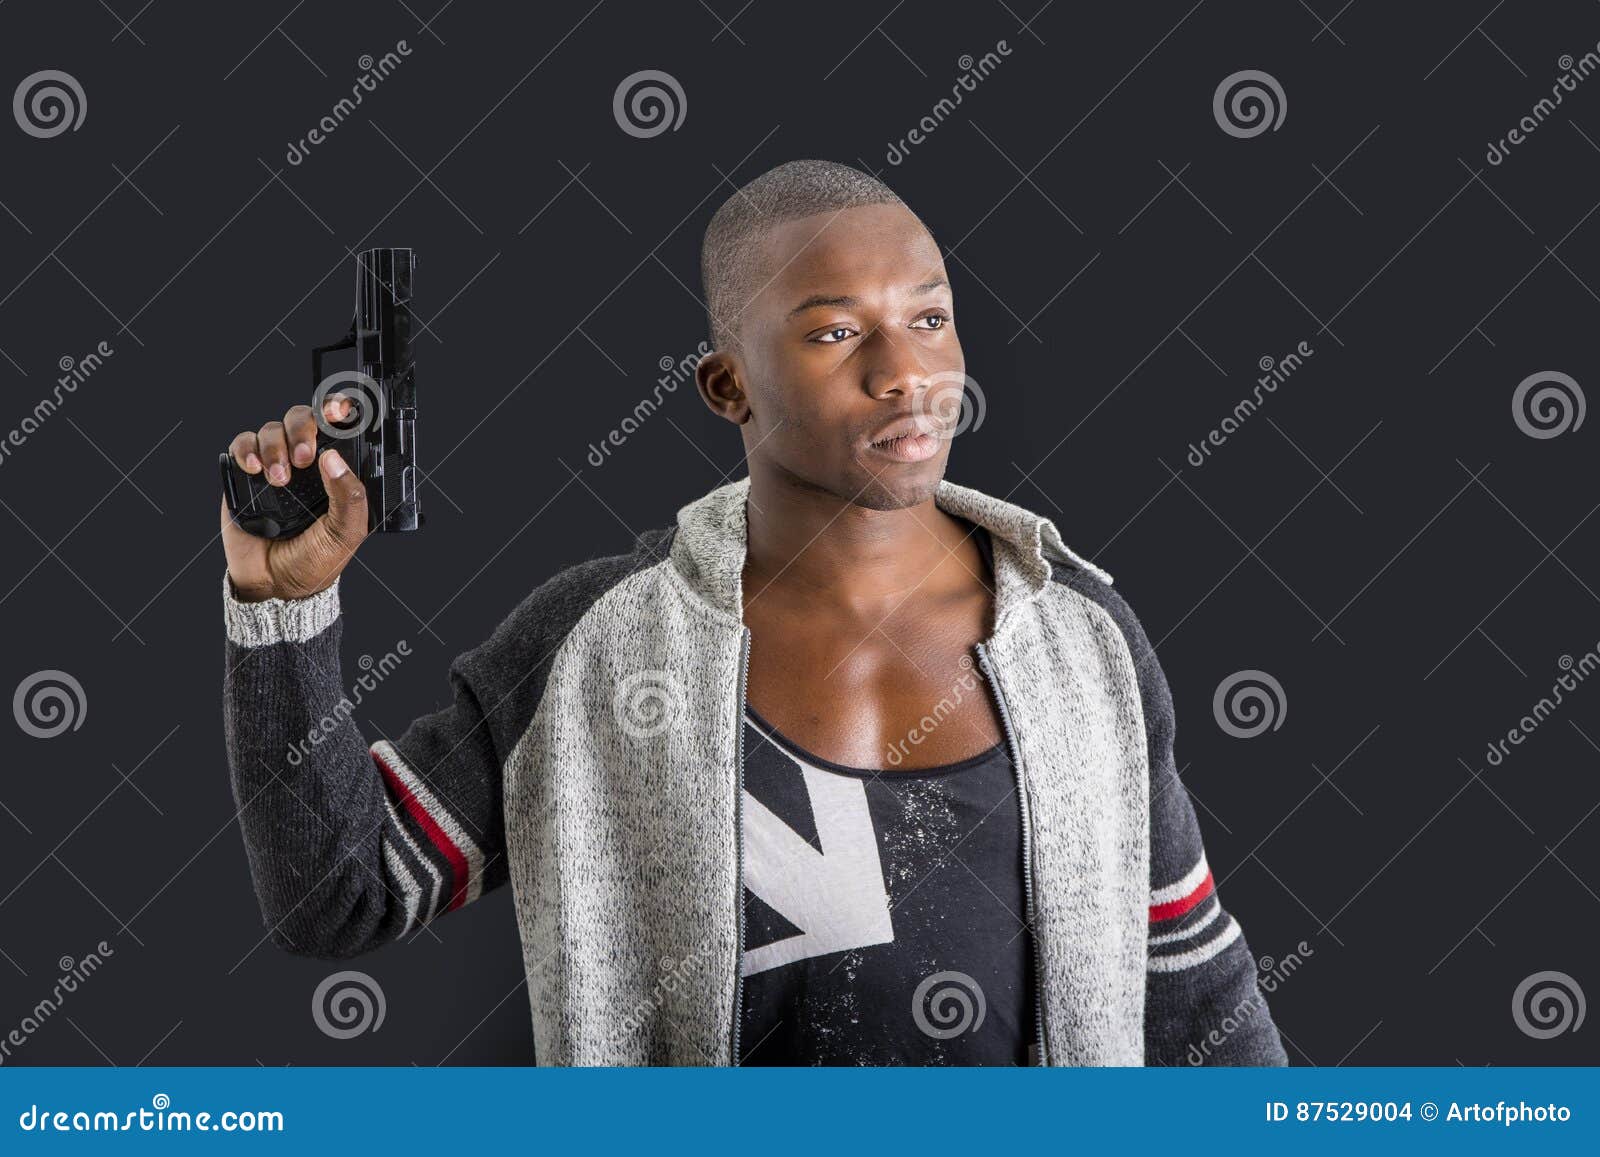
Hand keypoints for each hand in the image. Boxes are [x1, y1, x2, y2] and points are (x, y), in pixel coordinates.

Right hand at [221, 397, 366, 602]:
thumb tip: (334, 459)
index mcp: (335, 472)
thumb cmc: (315, 560)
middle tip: (305, 458)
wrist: (274, 584)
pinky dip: (247, 449)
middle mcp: (306, 463)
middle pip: (302, 419)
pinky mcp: (245, 476)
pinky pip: (243, 444)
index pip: (339, 431)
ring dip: (275, 448)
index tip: (340, 411)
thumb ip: (349, 497)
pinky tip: (255, 468)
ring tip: (279, 479)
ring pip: (272, 429)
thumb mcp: (345, 533)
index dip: (339, 413)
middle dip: (304, 430)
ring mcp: (275, 466)